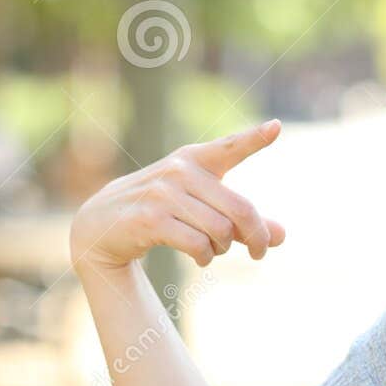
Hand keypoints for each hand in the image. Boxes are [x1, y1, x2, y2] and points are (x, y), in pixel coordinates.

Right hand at [69, 119, 287, 273]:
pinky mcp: (150, 218)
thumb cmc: (163, 212)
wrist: (102, 225)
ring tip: (214, 249)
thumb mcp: (201, 208)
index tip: (276, 128)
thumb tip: (283, 236)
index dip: (254, 139)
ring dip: (223, 248)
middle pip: (240, 209)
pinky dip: (205, 256)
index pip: (229, 147)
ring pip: (220, 230)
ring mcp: (162, 193)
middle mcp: (180, 171)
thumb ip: (242, 220)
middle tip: (260, 253)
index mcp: (195, 159)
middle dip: (257, 236)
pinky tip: (201, 257)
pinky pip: (198, 244)